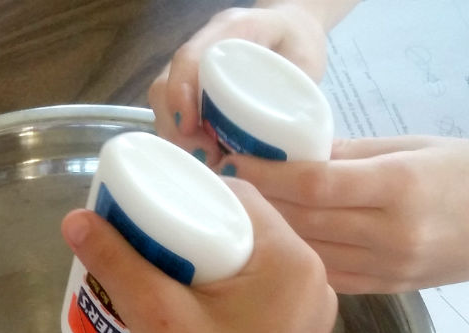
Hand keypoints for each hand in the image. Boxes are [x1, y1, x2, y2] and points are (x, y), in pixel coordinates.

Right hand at [61, 179, 335, 332]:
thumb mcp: (153, 315)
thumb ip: (114, 259)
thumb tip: (75, 218)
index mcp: (294, 262)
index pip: (239, 197)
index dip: (188, 190)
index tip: (145, 204)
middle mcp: (314, 282)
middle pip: (244, 228)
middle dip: (191, 226)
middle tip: (144, 238)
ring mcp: (308, 316)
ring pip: (249, 261)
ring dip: (204, 258)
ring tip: (156, 268)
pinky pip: (256, 292)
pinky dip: (220, 287)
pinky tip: (185, 301)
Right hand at [149, 4, 329, 164]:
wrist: (291, 33)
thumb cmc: (300, 46)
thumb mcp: (307, 62)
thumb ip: (293, 94)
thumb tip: (275, 142)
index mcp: (232, 30)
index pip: (190, 58)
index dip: (180, 93)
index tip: (188, 128)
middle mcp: (202, 49)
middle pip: (165, 89)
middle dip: (176, 130)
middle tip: (207, 157)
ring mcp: (192, 73)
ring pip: (163, 108)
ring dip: (178, 141)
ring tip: (208, 163)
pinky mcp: (190, 95)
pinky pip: (174, 120)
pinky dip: (184, 145)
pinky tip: (204, 160)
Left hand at [217, 136, 468, 291]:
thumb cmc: (460, 175)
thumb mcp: (410, 148)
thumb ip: (347, 155)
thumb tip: (288, 155)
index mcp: (397, 187)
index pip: (314, 183)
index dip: (266, 176)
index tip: (231, 165)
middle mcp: (388, 233)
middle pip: (302, 220)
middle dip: (258, 204)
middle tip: (222, 189)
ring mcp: (384, 268)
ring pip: (307, 253)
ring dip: (269, 236)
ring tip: (239, 217)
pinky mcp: (380, 289)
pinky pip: (324, 275)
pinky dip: (295, 260)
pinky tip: (272, 248)